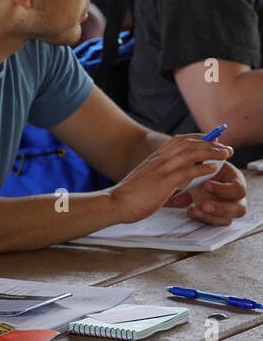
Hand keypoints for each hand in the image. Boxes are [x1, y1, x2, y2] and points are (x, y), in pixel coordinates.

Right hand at [110, 134, 233, 223]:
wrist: (116, 202)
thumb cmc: (131, 197)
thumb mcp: (150, 184)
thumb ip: (168, 185)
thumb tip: (186, 194)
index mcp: (155, 158)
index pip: (179, 140)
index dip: (198, 137)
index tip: (211, 139)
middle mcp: (159, 160)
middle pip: (189, 144)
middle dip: (210, 143)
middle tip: (225, 147)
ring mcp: (162, 169)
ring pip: (191, 154)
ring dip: (211, 152)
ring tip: (225, 154)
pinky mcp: (164, 182)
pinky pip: (188, 172)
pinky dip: (203, 168)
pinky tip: (214, 168)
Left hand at [165, 161, 246, 226]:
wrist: (198, 174)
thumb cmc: (205, 167)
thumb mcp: (203, 163)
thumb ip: (199, 164)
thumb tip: (193, 163)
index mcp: (235, 181)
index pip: (237, 189)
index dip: (223, 190)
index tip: (206, 185)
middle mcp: (235, 197)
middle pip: (239, 209)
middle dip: (220, 209)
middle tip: (203, 205)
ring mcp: (227, 208)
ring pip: (227, 220)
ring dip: (211, 217)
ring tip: (195, 210)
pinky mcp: (217, 216)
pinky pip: (214, 223)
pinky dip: (202, 219)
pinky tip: (191, 211)